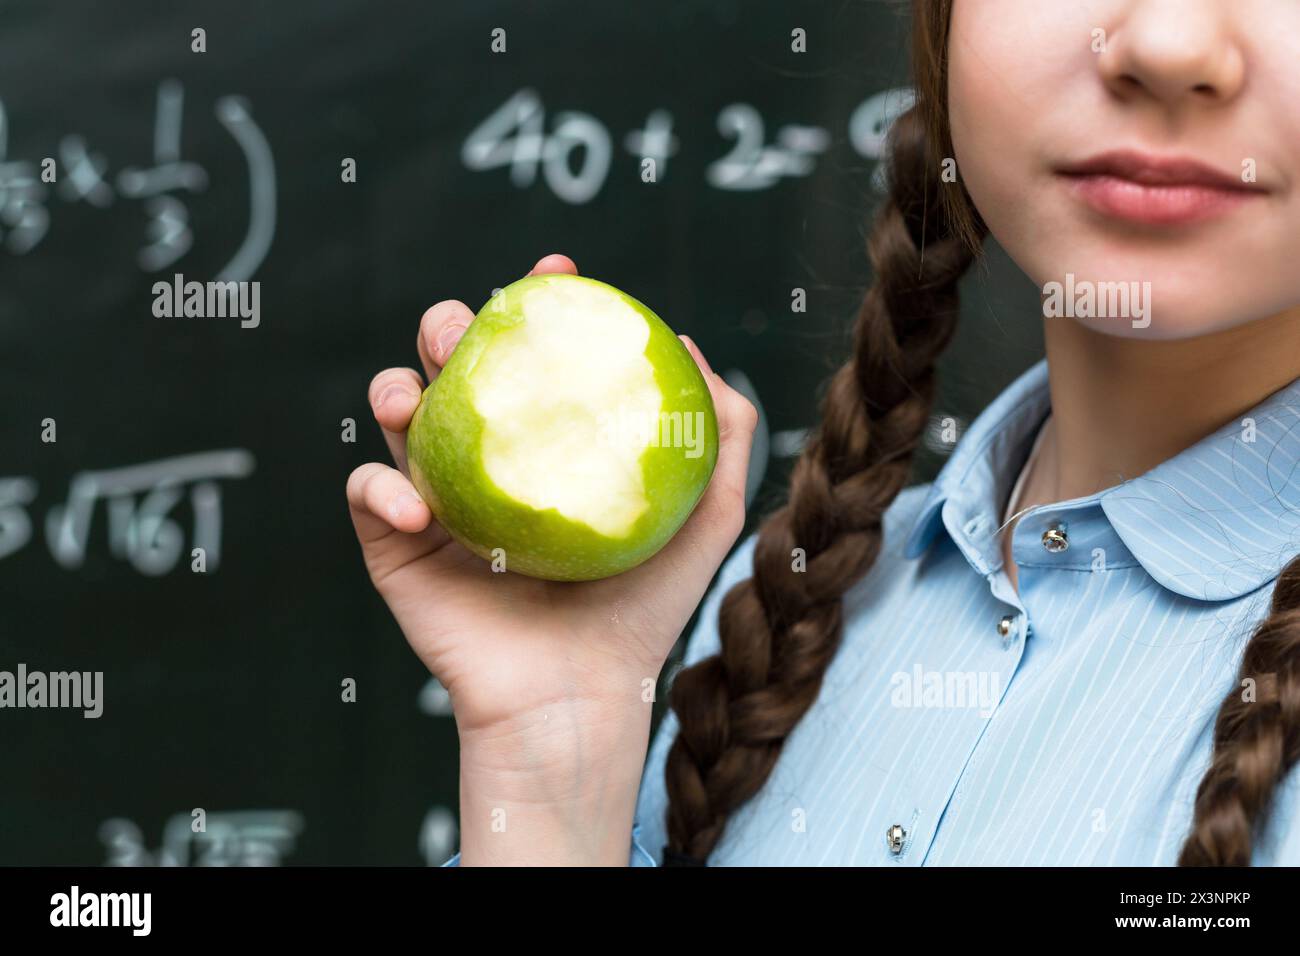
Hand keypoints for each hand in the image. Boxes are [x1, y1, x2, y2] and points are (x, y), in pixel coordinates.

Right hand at [347, 254, 757, 862]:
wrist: (579, 696)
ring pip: (394, 405)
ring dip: (396, 383)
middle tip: (469, 329)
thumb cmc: (642, 610)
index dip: (538, 301)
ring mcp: (437, 494)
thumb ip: (719, 433)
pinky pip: (367, 492)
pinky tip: (421, 512)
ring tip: (417, 394)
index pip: (535, 353)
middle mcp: (489, 455)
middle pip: (453, 362)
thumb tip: (690, 344)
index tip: (558, 273)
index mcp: (549, 440)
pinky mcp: (395, 542)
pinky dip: (381, 488)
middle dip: (450, 325)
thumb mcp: (706, 516)